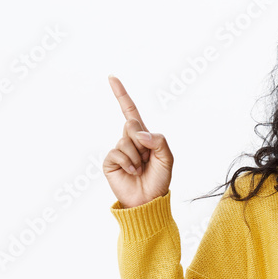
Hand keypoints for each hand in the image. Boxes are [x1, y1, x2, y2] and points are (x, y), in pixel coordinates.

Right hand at [103, 74, 173, 207]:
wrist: (148, 200)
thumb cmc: (159, 179)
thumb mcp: (167, 158)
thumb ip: (158, 140)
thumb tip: (139, 133)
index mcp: (142, 136)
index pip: (130, 111)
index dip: (121, 94)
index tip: (111, 78)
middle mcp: (128, 140)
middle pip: (131, 124)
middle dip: (142, 140)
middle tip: (146, 158)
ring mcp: (118, 150)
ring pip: (125, 140)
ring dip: (137, 156)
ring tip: (140, 168)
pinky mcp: (110, 162)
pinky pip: (117, 152)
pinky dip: (128, 163)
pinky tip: (132, 172)